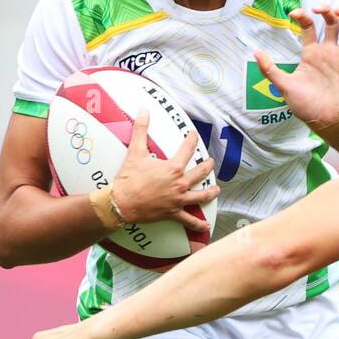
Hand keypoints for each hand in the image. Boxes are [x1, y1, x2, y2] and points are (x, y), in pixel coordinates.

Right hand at [110, 110, 218, 231]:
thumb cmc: (129, 179)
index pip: (187, 149)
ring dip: (210, 193)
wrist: (121, 202)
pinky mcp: (173, 213)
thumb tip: (143, 111)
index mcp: (173, 168)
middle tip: (211, 163)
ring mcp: (178, 199)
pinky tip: (206, 226)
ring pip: (201, 196)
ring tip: (216, 190)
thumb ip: (141, 130)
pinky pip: (189, 220)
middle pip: (200, 173)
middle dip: (207, 166)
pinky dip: (198, 225)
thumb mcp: (135, 152)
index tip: (194, 135)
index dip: (192, 139)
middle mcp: (180, 183)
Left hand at [253, 6, 338, 129]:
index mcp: (311, 53)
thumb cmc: (306, 106)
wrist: (327, 121)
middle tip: (320, 8)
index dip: (303, 16)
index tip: (295, 13)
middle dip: (326, 10)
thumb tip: (254, 52)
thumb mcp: (284, 86)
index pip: (308, 26)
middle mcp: (328, 51)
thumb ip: (270, 69)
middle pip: (330, 22)